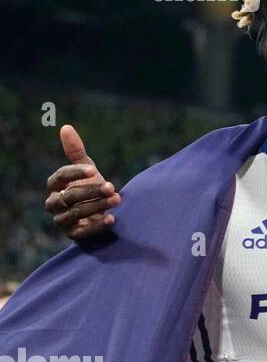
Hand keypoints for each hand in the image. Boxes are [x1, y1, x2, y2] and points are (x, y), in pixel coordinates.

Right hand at [43, 124, 120, 240]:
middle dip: (91, 191)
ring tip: (117, 199)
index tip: (94, 169)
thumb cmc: (90, 187)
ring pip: (76, 213)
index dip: (75, 173)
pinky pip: (82, 232)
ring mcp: (62, 220)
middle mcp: (54, 203)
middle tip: (112, 186)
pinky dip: (96, 226)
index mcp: (55, 185)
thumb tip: (65, 127)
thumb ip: (75, 151)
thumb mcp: (86, 168)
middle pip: (69, 197)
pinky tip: (112, 219)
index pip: (59, 177)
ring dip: (97, 206)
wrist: (100, 212)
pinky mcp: (73, 235)